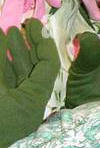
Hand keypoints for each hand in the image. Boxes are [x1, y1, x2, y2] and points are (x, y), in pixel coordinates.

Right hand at [0, 18, 58, 147]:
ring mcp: (11, 105)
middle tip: (19, 26)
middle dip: (24, 46)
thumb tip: (1, 37)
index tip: (35, 27)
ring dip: (8, 52)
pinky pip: (5, 83)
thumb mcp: (15, 96)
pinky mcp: (4, 104)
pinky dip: (3, 66)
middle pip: (30, 69)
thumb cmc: (3, 122)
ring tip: (3, 31)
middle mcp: (23, 104)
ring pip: (13, 74)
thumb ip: (12, 70)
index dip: (42, 45)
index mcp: (32, 103)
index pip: (47, 68)